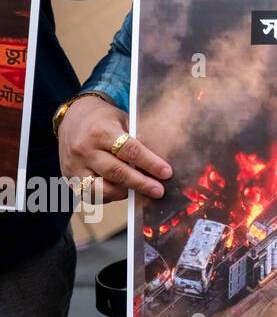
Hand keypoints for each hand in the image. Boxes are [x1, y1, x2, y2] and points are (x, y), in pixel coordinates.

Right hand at [57, 94, 171, 202]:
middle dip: (140, 183)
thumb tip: (160, 160)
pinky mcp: (69, 178)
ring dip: (124, 193)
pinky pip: (90, 195)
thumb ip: (138, 138)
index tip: (166, 173)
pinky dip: (108, 197)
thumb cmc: (104, 119)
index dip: (150, 163)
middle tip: (159, 191)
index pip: (129, 150)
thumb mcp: (122, 119)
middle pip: (116, 172)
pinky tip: (122, 191)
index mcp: (100, 131)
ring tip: (140, 192)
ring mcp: (74, 166)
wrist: (71, 119)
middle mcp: (84, 150)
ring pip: (101, 189)